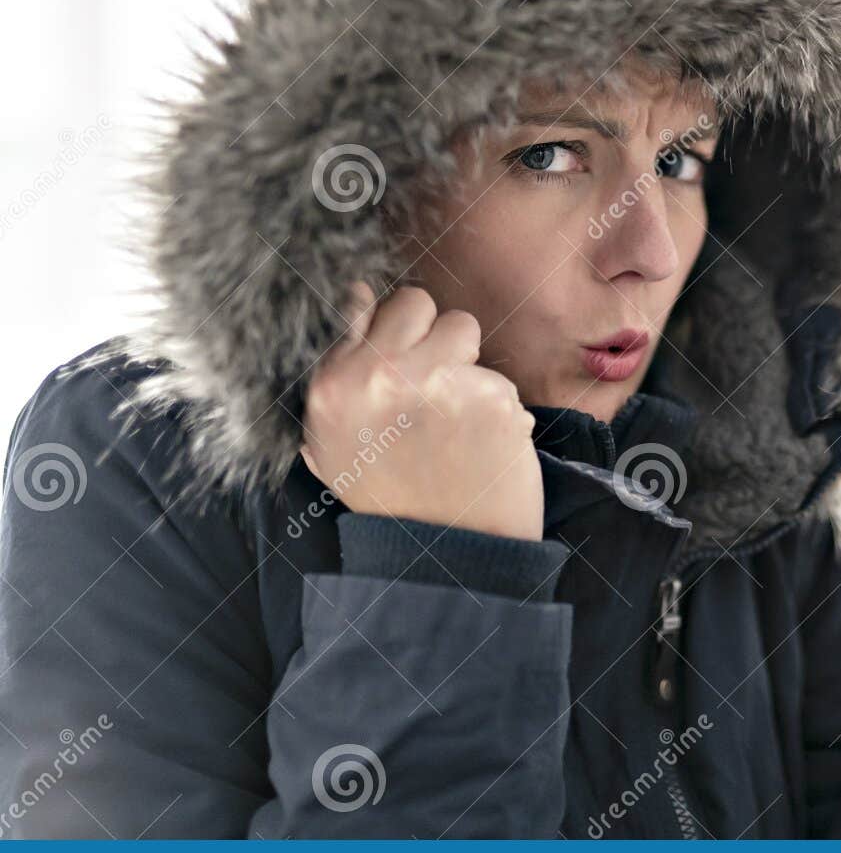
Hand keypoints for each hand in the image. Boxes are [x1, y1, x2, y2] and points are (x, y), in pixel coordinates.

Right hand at [300, 282, 544, 540]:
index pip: (358, 300)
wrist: (448, 555)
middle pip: (416, 302)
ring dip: (466, 361)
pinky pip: (497, 375)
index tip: (400, 343)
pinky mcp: (488, 396)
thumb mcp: (334, 444)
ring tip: (458, 413)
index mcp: (331, 386)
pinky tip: (484, 443)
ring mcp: (435, 382)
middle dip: (430, 334)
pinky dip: (498, 406)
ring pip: (462, 325)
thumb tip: (354, 297)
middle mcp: (378, 375)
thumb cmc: (392, 498)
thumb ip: (337, 376)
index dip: (387, 321)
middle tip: (433, 381)